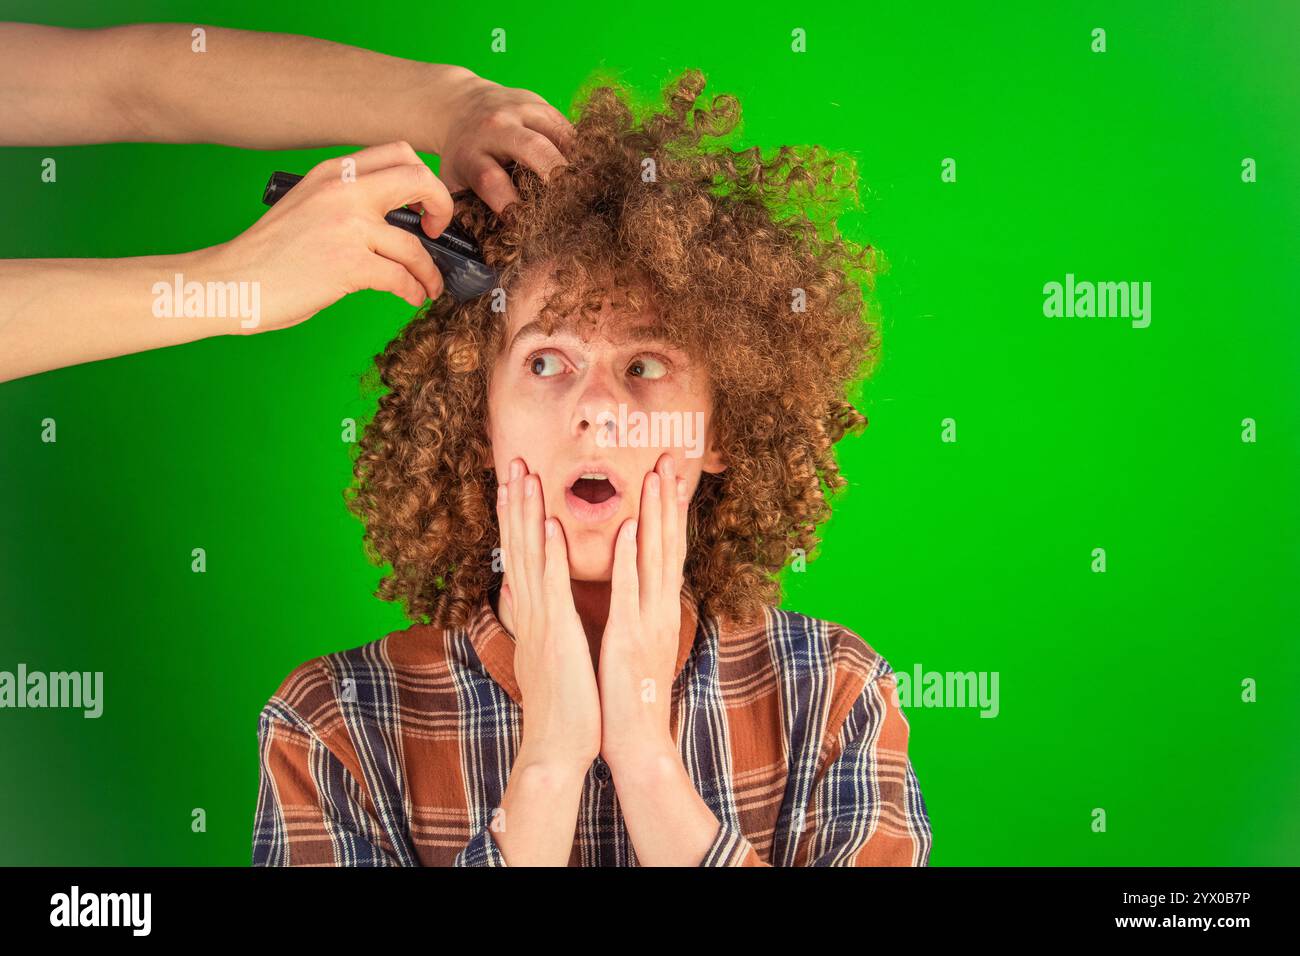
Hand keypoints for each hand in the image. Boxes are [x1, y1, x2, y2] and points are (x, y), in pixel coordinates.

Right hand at [209, 141, 451, 334]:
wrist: (231, 281)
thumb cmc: (269, 254)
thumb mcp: (307, 206)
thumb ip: (345, 202)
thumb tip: (393, 220)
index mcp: (332, 172)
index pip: (398, 153)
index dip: (423, 179)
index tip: (423, 208)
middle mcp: (342, 191)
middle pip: (418, 179)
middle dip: (443, 206)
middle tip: (438, 232)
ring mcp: (346, 227)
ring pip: (415, 245)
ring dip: (429, 270)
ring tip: (429, 285)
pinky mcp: (348, 265)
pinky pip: (401, 277)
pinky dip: (413, 291)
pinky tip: (411, 298)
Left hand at [426, 66, 575, 213]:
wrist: (462, 107)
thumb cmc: (463, 157)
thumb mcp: (454, 182)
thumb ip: (469, 213)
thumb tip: (497, 254)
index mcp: (470, 154)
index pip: (492, 181)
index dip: (512, 206)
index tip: (529, 228)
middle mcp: (495, 128)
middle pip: (533, 149)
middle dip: (557, 178)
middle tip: (573, 206)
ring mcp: (520, 111)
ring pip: (559, 136)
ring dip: (576, 165)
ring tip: (588, 190)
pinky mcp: (541, 104)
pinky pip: (568, 129)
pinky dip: (579, 152)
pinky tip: (584, 171)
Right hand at [496, 457, 602, 774]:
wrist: (556, 748)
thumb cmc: (562, 705)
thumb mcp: (547, 652)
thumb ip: (537, 619)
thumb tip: (524, 594)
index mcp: (533, 615)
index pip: (521, 556)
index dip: (516, 517)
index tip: (514, 482)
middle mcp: (531, 612)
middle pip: (518, 547)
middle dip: (514, 503)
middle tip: (511, 460)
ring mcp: (541, 623)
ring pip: (530, 558)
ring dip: (526, 515)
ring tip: (524, 476)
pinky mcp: (557, 637)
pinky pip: (552, 589)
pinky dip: (549, 556)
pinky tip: (548, 526)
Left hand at [597, 453, 689, 771]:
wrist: (636, 742)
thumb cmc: (628, 693)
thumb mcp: (637, 641)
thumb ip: (638, 608)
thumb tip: (634, 581)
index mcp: (660, 608)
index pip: (668, 549)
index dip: (669, 510)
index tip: (666, 473)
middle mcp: (661, 608)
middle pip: (669, 543)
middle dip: (668, 499)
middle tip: (668, 456)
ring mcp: (649, 621)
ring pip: (656, 557)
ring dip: (657, 514)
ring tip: (656, 476)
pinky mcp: (631, 638)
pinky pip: (631, 590)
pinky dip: (632, 556)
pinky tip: (632, 527)